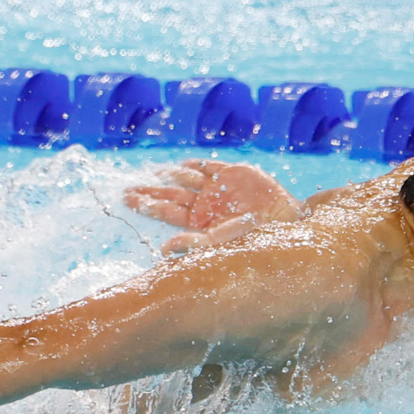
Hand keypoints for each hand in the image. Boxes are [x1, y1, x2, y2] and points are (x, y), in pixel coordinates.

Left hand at [124, 160, 304, 253]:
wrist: (286, 221)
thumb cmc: (254, 239)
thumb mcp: (222, 243)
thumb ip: (194, 244)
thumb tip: (164, 249)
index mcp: (200, 222)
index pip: (166, 212)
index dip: (147, 204)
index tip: (127, 198)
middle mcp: (205, 205)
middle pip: (171, 195)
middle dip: (150, 191)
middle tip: (127, 189)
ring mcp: (219, 188)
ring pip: (186, 178)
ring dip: (169, 175)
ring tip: (151, 173)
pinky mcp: (235, 173)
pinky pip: (210, 166)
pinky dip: (194, 164)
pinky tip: (180, 164)